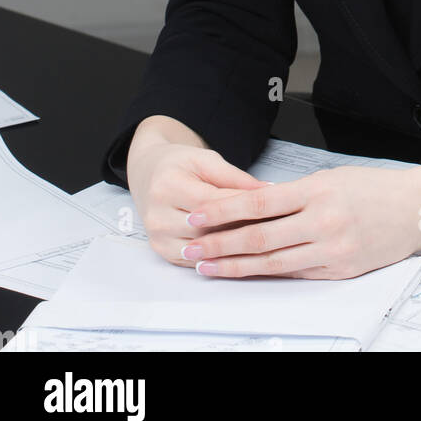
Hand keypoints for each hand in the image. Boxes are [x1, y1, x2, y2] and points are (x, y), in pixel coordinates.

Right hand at [128, 139, 272, 266]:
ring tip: (258, 242)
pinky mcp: (161, 250)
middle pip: (206, 230)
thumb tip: (267, 191)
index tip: (271, 209)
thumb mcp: (206, 160)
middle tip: (271, 229)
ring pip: (202, 250)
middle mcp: (157, 214)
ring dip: (231, 248)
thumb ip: (236, 177)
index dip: (243, 207)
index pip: (212, 202)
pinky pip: (194, 261)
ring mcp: (157, 236)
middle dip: (241, 230)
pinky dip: (216, 258)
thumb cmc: (179, 165)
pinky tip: (237, 253)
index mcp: (168, 186)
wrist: (149, 174)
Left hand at [179, 165, 420, 278]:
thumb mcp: (331, 178)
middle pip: (259, 237)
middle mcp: (323, 221)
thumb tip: (254, 204)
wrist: (418, 209)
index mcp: (317, 191)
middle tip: (190, 247)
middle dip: (219, 244)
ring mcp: (332, 249)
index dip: (223, 211)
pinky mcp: (341, 270)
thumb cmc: (375, 187)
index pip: (258, 203)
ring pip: (273, 263)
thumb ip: (294, 194)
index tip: (197, 215)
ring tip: (208, 267)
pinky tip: (247, 275)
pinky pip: (297, 274)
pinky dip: (269, 275)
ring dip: (235, 267)